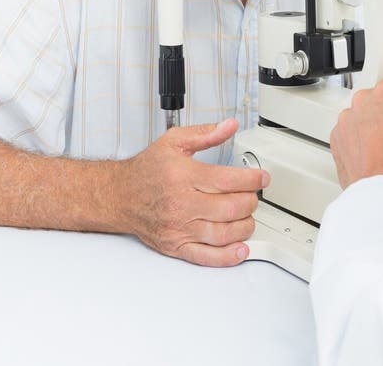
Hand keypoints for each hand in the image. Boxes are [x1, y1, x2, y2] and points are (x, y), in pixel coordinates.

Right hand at [118, 118, 268, 266]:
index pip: (228, 180)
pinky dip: (228, 256)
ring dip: (245, 226)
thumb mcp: (174, 141)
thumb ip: (205, 134)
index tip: (262, 178)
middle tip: (253, 196)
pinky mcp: (176, 246)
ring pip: (223, 234)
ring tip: (248, 217)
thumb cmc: (147, 170)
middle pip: (230, 208)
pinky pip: (206, 257)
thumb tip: (229, 126)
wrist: (120, 195)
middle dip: (250, 202)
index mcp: (184, 176)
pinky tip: (240, 249)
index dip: (252, 179)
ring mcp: (179, 228)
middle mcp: (182, 204)